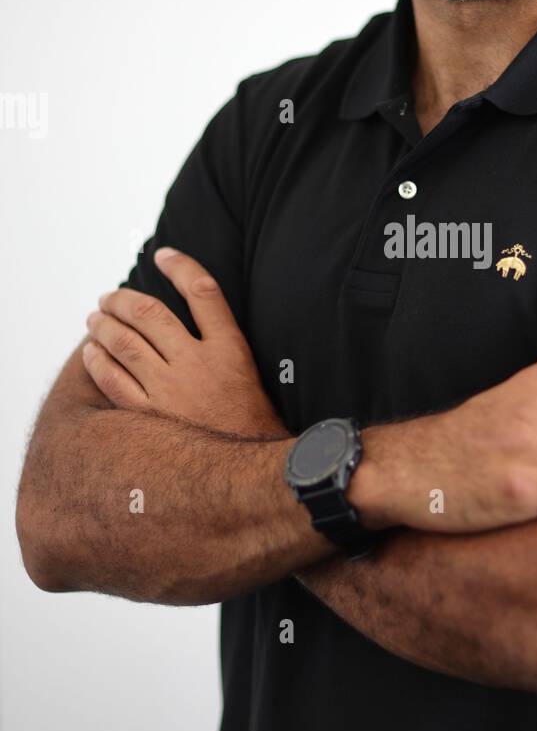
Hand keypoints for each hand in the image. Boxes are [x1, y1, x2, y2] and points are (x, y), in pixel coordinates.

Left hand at [82, 247, 288, 437]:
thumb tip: (194, 315)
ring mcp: (170, 391)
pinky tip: (91, 353)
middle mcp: (198, 365)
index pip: (203, 291)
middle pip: (150, 314)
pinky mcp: (149, 417)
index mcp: (231, 350)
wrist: (247, 474)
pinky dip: (97, 361)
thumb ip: (224, 344)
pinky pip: (112, 380)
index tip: (163, 255)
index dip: (180, 266)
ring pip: (125, 343)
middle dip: (122, 300)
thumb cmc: (251, 425)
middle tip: (109, 297)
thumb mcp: (252, 376)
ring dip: (103, 325)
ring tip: (94, 318)